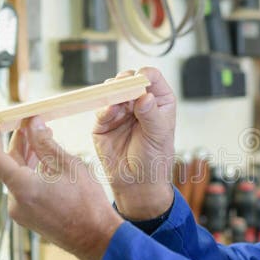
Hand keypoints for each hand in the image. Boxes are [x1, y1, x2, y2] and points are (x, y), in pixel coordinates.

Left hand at [0, 117, 122, 259]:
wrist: (96, 238)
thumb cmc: (87, 205)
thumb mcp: (69, 166)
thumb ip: (46, 144)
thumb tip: (33, 125)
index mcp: (23, 188)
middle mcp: (16, 201)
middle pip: (7, 165)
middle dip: (18, 143)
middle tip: (31, 125)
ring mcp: (21, 212)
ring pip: (17, 176)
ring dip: (27, 157)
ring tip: (44, 141)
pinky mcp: (28, 217)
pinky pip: (24, 189)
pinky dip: (32, 173)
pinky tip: (48, 163)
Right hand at [93, 67, 175, 219]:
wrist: (136, 184)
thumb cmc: (154, 160)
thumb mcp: (158, 136)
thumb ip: (151, 115)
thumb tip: (145, 96)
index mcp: (158, 101)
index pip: (152, 78)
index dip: (145, 75)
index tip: (141, 80)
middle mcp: (138, 102)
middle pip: (129, 80)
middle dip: (124, 80)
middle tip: (123, 85)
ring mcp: (120, 111)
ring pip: (112, 91)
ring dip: (112, 93)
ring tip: (117, 104)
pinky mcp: (103, 122)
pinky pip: (100, 108)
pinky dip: (104, 108)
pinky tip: (109, 113)